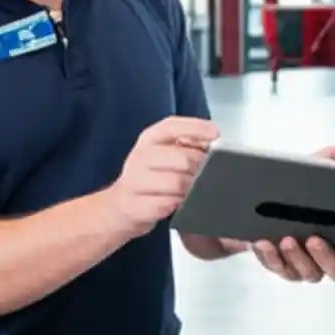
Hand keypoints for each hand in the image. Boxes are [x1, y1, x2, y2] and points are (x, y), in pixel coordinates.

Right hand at [102, 116, 218, 237]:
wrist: (119, 207)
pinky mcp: (135, 205)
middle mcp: (140, 156)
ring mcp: (135, 181)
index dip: (196, 128)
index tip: (215, 134)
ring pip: (178, 183)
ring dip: (191, 190)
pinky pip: (168, 204)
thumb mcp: (164, 154)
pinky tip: (175, 204)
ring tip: (190, 191)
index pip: (173, 126)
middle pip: (184, 159)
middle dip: (200, 169)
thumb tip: (211, 145)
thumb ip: (188, 145)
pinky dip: (177, 205)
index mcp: (149, 138)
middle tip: (204, 176)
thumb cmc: (149, 177)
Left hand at [242, 144, 334, 281]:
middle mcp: (330, 256)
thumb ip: (333, 159)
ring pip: (310, 273)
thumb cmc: (293, 186)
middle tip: (315, 238)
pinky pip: (279, 268)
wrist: (256, 197)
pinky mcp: (282, 267)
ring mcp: (306, 265)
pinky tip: (265, 242)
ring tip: (288, 238)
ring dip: (298, 257)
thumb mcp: (312, 167)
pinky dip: (271, 256)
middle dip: (327, 256)